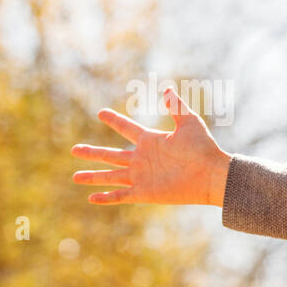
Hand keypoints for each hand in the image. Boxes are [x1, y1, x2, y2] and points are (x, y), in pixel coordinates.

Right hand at [71, 88, 232, 206]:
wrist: (212, 175)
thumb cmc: (203, 148)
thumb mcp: (190, 123)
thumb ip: (176, 107)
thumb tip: (167, 89)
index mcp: (151, 141)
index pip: (127, 129)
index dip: (114, 120)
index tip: (101, 113)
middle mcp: (142, 159)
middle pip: (110, 155)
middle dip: (92, 152)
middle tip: (74, 149)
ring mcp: (142, 177)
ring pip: (111, 176)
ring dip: (93, 176)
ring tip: (75, 176)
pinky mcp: (145, 193)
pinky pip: (121, 195)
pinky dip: (106, 197)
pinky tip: (91, 198)